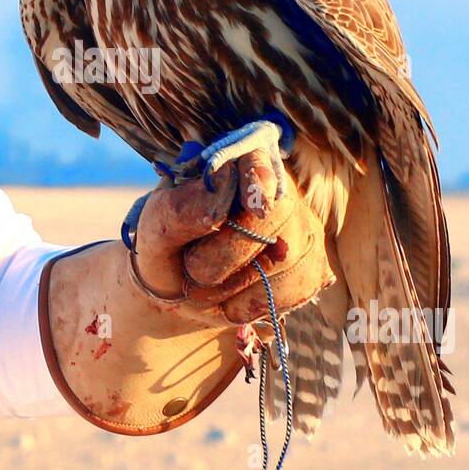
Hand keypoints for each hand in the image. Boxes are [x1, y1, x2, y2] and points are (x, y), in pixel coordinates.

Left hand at [133, 151, 332, 325]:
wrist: (179, 291)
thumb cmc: (169, 245)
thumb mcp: (156, 225)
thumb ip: (179, 210)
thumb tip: (217, 203)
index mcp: (240, 165)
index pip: (259, 164)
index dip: (255, 184)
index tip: (243, 208)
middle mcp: (280, 192)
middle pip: (273, 217)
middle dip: (226, 254)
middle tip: (193, 271)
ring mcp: (302, 230)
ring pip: (286, 260)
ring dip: (236, 286)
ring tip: (207, 288)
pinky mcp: (312, 268)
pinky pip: (295, 290)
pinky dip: (254, 306)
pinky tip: (231, 301)